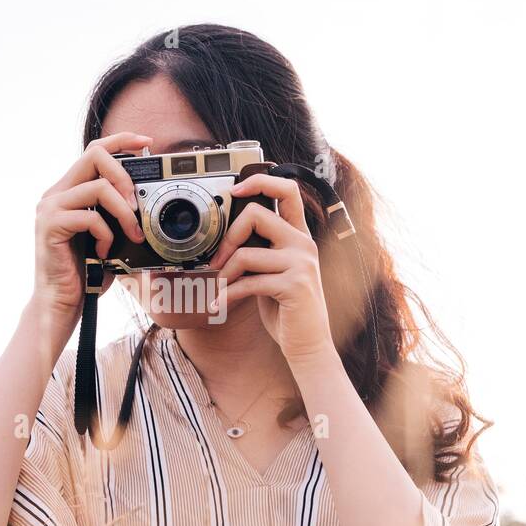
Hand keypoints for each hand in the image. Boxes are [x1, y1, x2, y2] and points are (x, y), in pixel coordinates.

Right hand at [31, 132, 148, 326]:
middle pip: (94, 155)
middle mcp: (57, 193)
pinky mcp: (50, 225)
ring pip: (97, 186)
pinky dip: (106, 233)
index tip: (146, 143)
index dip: (121, 140)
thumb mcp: (109, 235)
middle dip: (125, 175)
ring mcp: (50, 208)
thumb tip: (147, 203)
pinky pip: (90, 216)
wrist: (63, 302)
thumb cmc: (86, 271)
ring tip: (132, 233)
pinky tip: (106, 249)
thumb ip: (118, 214)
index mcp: (70, 191)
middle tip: (137, 204)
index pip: (94, 150)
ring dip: (123, 211)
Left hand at [206, 173, 337, 364]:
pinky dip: (227, 295)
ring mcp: (301, 264)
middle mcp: (304, 244)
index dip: (260, 181)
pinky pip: (248, 282)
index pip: (287, 190)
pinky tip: (218, 305)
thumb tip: (229, 237)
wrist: (308, 345)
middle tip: (217, 261)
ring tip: (218, 288)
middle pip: (257, 215)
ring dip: (224, 274)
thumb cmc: (287, 310)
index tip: (235, 190)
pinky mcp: (294, 286)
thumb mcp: (275, 273)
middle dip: (228, 238)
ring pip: (246, 253)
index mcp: (299, 236)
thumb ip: (262, 251)